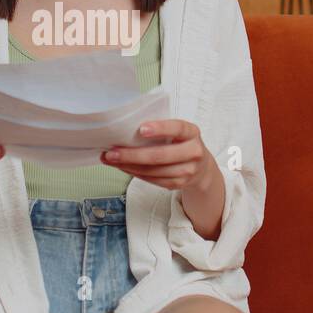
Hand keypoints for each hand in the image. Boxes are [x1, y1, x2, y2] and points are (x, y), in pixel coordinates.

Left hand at [99, 119, 218, 191]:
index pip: (177, 128)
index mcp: (192, 132)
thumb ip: (161, 128)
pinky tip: (123, 167)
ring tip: (111, 160)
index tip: (141, 129)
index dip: (160, 128)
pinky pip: (153, 180)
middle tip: (111, 152)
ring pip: (153, 171)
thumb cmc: (181, 143)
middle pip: (160, 155)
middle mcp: (193, 151)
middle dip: (132, 155)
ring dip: (128, 166)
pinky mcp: (179, 184)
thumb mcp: (178, 132)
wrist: (201, 167)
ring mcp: (188, 170)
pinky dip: (135, 173)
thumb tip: (127, 128)